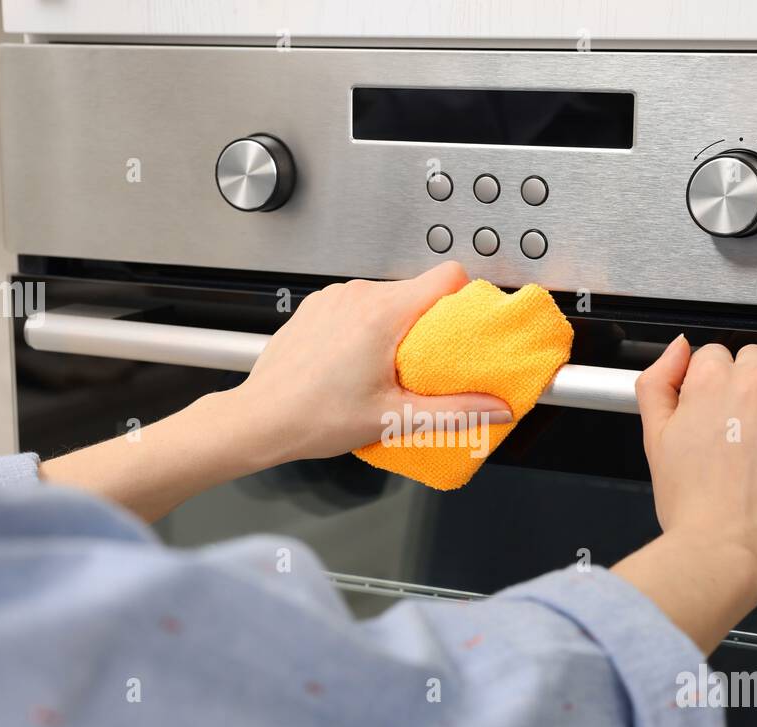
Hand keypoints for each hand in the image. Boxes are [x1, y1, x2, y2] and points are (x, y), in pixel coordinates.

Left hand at [41, 263, 508, 520]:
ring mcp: (335, 297)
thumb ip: (455, 410)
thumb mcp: (395, 417)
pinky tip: (357, 363)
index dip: (464, 301)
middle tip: (425, 368)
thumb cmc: (315, 417)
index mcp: (384, 314)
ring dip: (396, 329)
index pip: (447, 276)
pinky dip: (367, 328)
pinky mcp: (318, 306)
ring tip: (387, 371)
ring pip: (388, 299)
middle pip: (418, 292)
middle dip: (430, 327)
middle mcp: (358, 295)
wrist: (260, 420)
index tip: (467, 331)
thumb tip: (496, 407)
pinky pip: (359, 306)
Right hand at [612, 336, 756, 651]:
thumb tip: (678, 349)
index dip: (711, 383)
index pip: (712, 355)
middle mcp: (753, 383)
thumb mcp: (653, 439)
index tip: (716, 408)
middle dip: (747, 381)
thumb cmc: (691, 505)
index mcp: (709, 381)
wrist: (725, 547)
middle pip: (754, 355)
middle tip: (744, 422)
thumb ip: (656, 383)